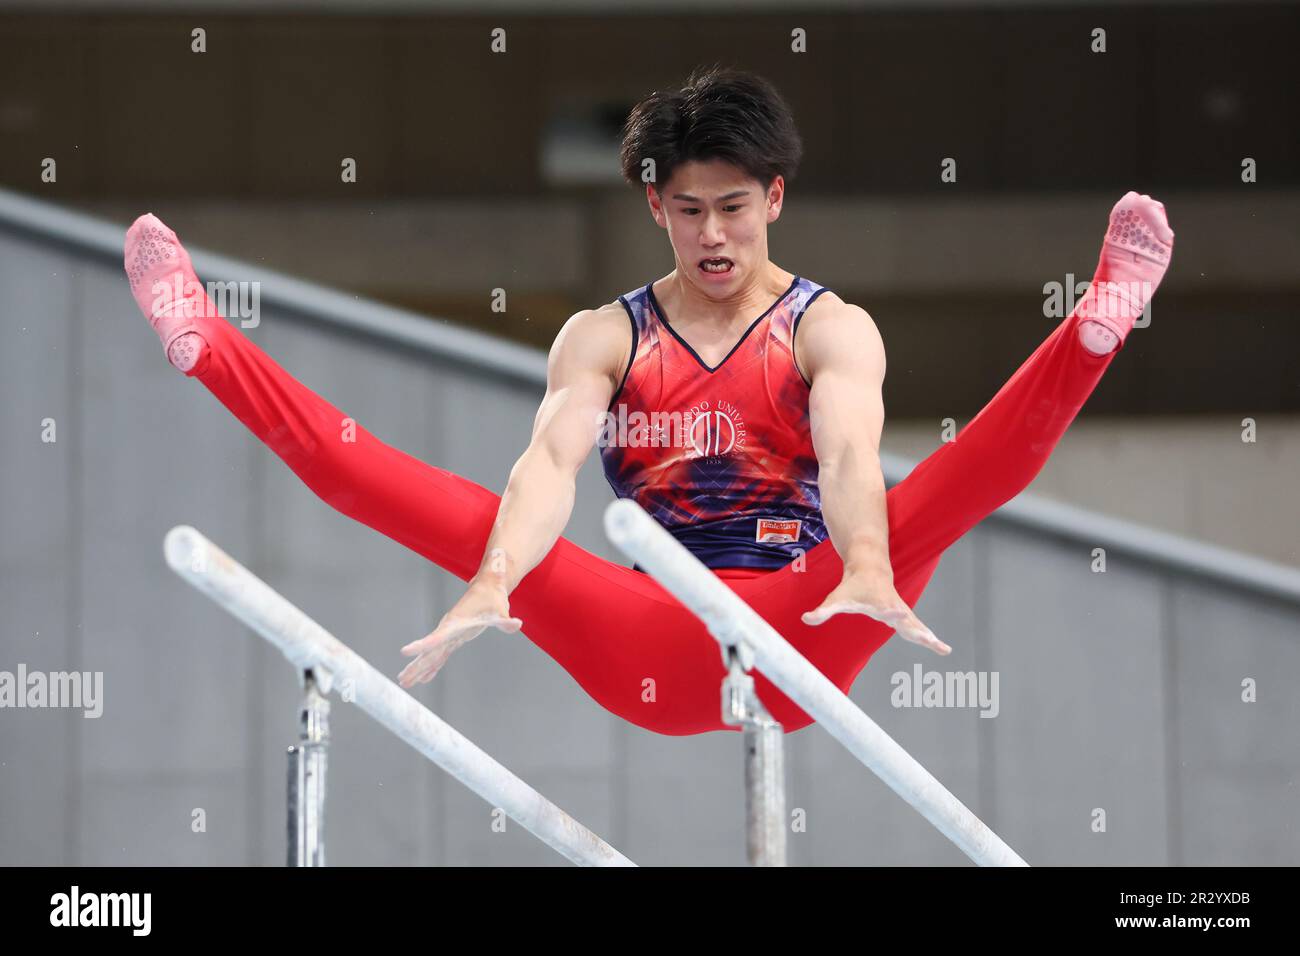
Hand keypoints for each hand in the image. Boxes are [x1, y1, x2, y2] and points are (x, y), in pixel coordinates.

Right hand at [397, 577, 522, 686]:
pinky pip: (440, 655)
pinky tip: (423, 679)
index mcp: (455, 623)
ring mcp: (449, 635)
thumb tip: (517, 625)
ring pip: (431, 655)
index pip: (436, 637)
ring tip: (404, 683)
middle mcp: (448, 629)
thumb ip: (506, 620)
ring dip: (419, 669)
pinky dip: (432, 667)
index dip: (422, 645)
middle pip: (429, 651)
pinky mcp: (454, 638)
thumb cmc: (493, 598)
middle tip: (401, 680)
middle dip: (415, 666)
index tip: (405, 652)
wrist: (487, 587)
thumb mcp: (501, 610)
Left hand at [802, 571, 950, 654]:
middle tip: (929, 639)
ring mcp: (902, 611)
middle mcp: (894, 606)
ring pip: (917, 626)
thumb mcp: (836, 598)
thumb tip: (806, 619)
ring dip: (929, 637)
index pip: (887, 608)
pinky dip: (930, 639)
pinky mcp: (905, 616)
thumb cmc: (852, 586)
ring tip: (943, 649)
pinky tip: (943, 650)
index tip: (899, 616)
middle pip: (907, 620)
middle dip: (918, 630)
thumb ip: (822, 611)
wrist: (870, 568)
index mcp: (879, 601)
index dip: (892, 613)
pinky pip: (919, 629)